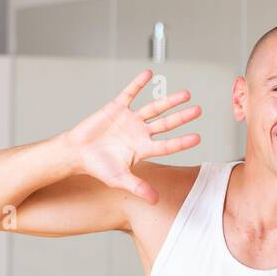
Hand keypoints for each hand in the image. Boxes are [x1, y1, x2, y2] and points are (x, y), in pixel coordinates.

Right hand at [62, 69, 201, 203]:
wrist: (78, 153)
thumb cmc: (98, 167)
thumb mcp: (119, 180)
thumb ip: (138, 187)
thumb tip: (155, 201)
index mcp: (143, 149)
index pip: (167, 145)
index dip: (182, 142)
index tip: (198, 137)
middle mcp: (140, 132)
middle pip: (166, 124)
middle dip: (182, 117)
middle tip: (198, 110)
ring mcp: (130, 119)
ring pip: (154, 108)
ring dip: (169, 101)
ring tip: (185, 94)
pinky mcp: (117, 108)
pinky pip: (130, 93)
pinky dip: (138, 84)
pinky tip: (149, 74)